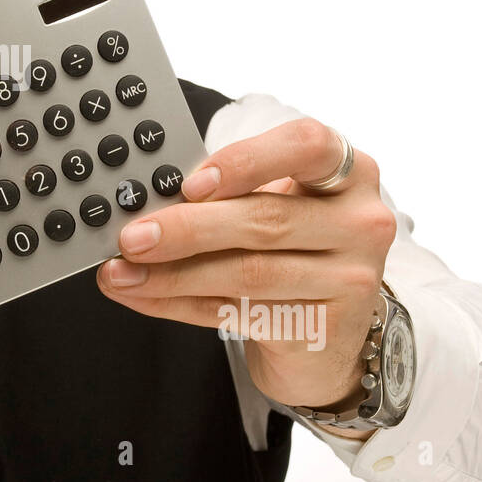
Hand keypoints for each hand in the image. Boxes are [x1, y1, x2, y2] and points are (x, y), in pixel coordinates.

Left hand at [95, 117, 395, 413]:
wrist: (330, 336)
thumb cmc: (294, 251)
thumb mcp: (276, 205)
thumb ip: (230, 193)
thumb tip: (146, 198)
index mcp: (349, 172)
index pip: (306, 146)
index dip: (245, 161)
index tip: (190, 182)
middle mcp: (361, 222)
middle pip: (265, 219)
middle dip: (186, 228)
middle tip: (131, 236)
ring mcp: (351, 279)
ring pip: (248, 273)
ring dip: (172, 274)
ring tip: (121, 272)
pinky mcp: (327, 330)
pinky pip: (237, 313)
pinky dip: (178, 303)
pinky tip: (140, 296)